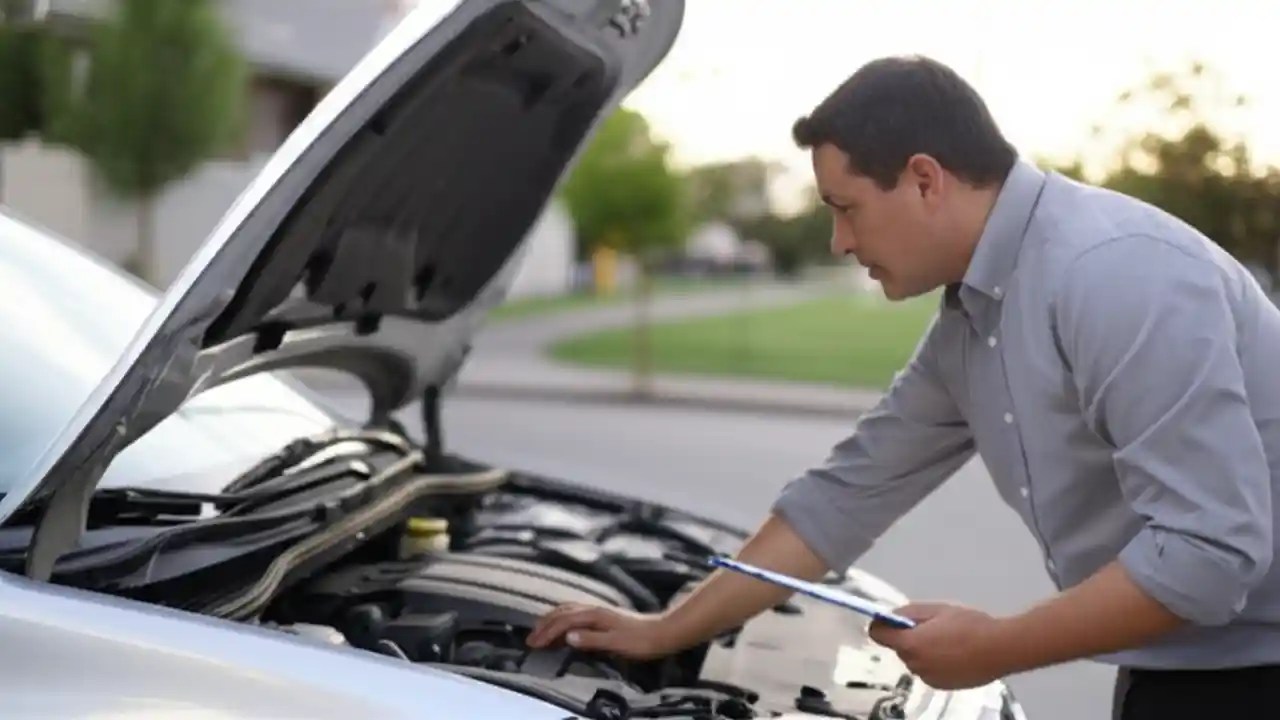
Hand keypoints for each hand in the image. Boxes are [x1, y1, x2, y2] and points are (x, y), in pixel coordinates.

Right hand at [527, 604, 679, 660]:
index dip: (547, 632)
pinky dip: (562, 618)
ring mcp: (599, 610)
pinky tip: (564, 626)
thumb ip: (591, 639)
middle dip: (544, 624)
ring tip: (540, 631)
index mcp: (594, 615)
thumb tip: (567, 636)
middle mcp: (594, 609)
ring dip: (552, 619)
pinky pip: (575, 613)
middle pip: (562, 612)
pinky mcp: (603, 615)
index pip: (563, 622)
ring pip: (568, 610)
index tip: (533, 644)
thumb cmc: (640, 641)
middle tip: (530, 639)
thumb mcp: (616, 643)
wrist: (663, 632)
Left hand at [868, 602, 1008, 689]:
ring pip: (915, 660)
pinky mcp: (941, 686)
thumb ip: (909, 612)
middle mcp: (914, 665)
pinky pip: (929, 670)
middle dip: (909, 637)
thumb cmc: (969, 625)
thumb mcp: (937, 610)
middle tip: (933, 626)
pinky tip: (955, 654)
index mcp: (911, 644)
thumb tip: (890, 615)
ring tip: (948, 640)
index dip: (882, 625)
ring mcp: (928, 678)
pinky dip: (935, 662)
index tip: (892, 620)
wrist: (1000, 649)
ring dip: (923, 650)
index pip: (878, 635)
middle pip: (900, 647)